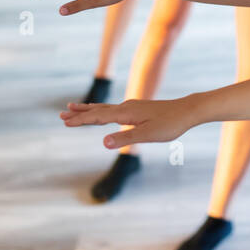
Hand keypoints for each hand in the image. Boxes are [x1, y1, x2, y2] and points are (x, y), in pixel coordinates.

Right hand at [60, 99, 195, 148]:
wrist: (187, 111)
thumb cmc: (170, 124)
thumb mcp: (148, 135)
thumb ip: (125, 139)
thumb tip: (103, 142)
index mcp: (126, 113)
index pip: (98, 117)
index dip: (81, 120)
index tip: (65, 122)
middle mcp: (126, 107)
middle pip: (97, 110)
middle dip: (79, 113)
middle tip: (62, 115)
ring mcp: (131, 107)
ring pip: (104, 108)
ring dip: (88, 110)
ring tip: (73, 108)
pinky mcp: (137, 109)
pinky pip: (112, 109)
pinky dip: (101, 110)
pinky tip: (102, 112)